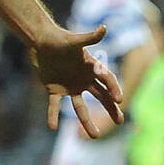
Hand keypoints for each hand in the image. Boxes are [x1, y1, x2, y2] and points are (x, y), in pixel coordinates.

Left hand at [32, 25, 123, 139]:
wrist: (43, 43)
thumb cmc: (61, 39)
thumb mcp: (75, 40)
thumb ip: (90, 37)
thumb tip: (104, 28)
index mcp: (92, 68)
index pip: (107, 80)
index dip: (114, 88)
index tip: (119, 100)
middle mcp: (84, 80)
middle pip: (101, 97)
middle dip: (111, 109)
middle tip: (120, 121)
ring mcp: (71, 87)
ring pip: (81, 107)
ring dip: (87, 121)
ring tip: (95, 136)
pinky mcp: (55, 91)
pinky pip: (55, 106)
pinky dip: (52, 115)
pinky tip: (52, 127)